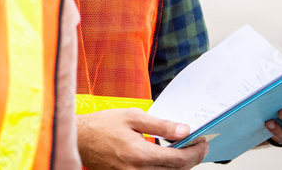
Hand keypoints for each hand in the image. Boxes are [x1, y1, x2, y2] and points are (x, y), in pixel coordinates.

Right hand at [78, 108, 208, 169]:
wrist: (78, 139)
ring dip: (179, 165)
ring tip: (183, 150)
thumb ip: (160, 125)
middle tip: (198, 146)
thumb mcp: (132, 117)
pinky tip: (166, 158)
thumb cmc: (102, 125)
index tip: (204, 142)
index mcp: (141, 154)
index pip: (180, 159)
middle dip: (192, 159)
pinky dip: (164, 168)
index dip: (196, 152)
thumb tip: (185, 130)